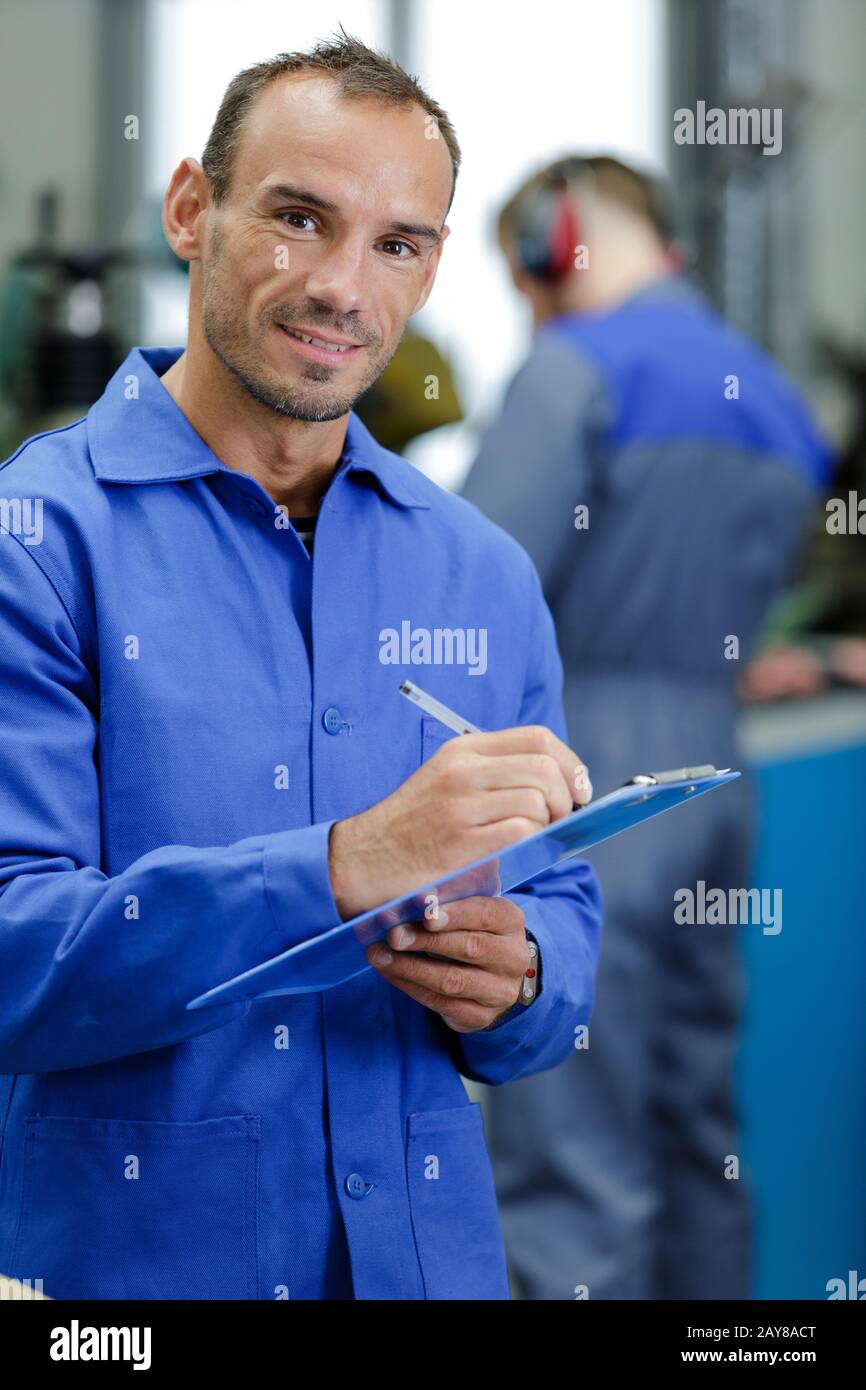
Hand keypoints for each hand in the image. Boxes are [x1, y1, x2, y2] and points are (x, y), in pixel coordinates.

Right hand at [329, 724, 590, 920]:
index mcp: (462, 750)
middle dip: (567, 796)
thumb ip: (495, 775)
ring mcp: (461, 806)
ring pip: (538, 800)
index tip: (578, 787)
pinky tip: (519, 854)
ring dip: (548, 825)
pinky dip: (533, 844)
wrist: (363, 861)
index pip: (537, 739)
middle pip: (545, 768)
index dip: (570, 763)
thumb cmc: (413, 829)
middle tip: (561, 819)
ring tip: (532, 839)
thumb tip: (561, 786)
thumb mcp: (447, 781)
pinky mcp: (462, 843)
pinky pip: (523, 833)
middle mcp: (463, 770)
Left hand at [363, 895, 530, 1031]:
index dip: (455, 914)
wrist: (496, 977)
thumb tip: (407, 899)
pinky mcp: (479, 1017)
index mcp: (511, 921)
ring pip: (452, 981)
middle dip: (426, 941)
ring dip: (411, 967)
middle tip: (393, 935)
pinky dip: (409, 986)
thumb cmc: (473, 930)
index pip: (485, 914)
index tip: (425, 914)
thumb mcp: (471, 911)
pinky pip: (440, 1003)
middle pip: (470, 948)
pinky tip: (389, 972)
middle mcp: (512, 958)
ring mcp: (499, 992)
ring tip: (379, 954)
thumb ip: (448, 903)